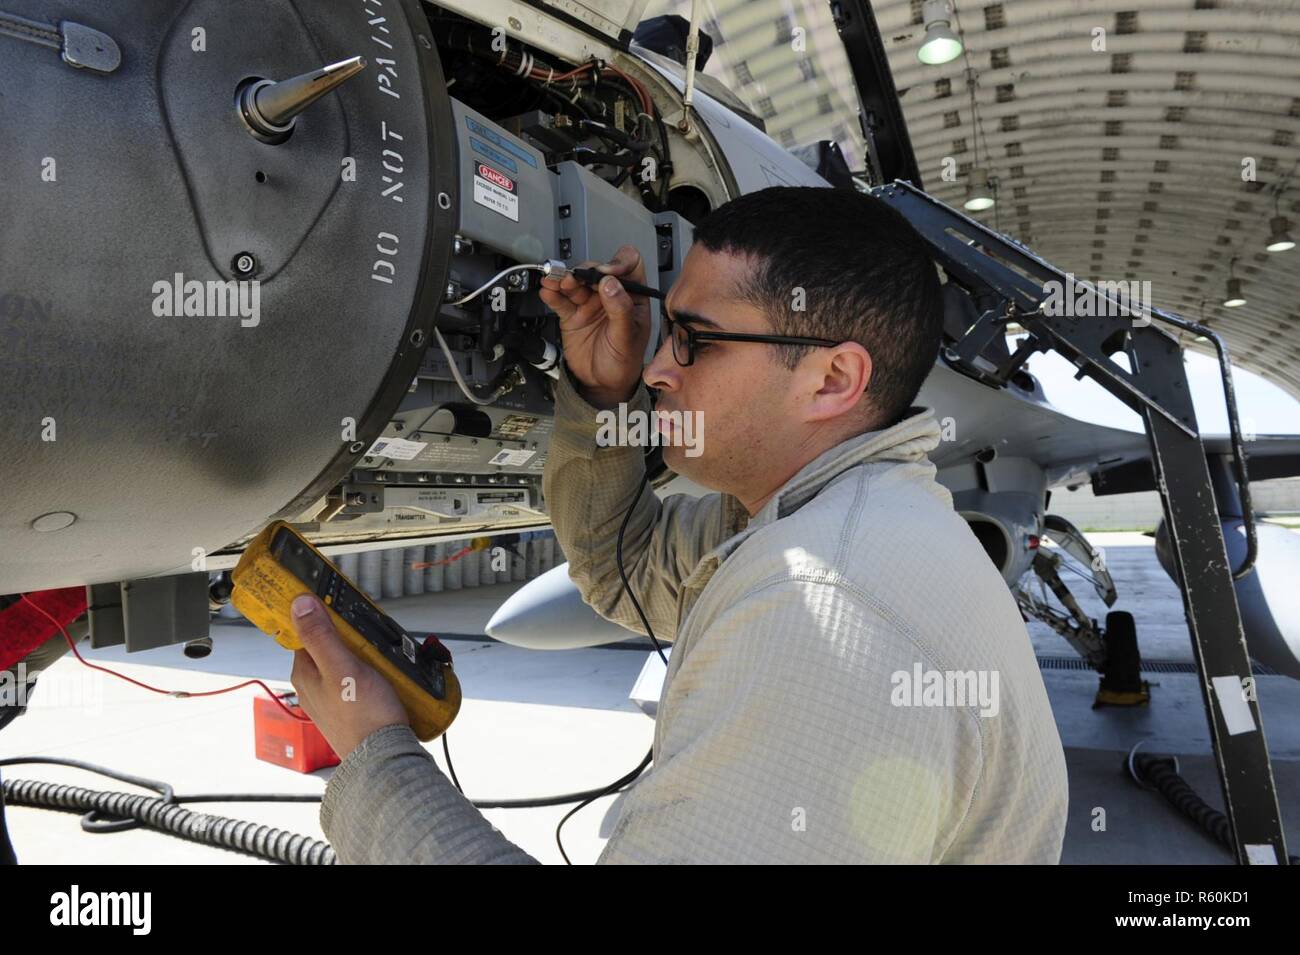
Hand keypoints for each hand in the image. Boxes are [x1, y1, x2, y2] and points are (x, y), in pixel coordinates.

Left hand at [289, 594, 409, 759]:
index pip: (304, 630)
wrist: (383, 757)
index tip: (335, 602)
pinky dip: (367, 669)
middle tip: (367, 633)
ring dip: (360, 651)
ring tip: (379, 653)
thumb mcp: (343, 667)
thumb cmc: (364, 716)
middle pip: (326, 644)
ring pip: (342, 660)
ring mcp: (330, 696)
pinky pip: (354, 677)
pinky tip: (381, 672)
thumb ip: (321, 636)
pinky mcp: (348, 705)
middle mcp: (312, 685)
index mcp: (305, 672)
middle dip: (347, 634)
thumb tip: (299, 604)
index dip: (319, 613)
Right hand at [538, 244, 651, 408]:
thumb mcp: (628, 337)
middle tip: (576, 279)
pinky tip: (548, 291)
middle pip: (596, 270)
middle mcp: (610, 296)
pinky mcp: (571, 315)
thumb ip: (620, 309)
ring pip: (575, 282)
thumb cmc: (624, 363)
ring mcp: (589, 304)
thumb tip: (610, 283)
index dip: (618, 263)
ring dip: (564, 278)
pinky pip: (560, 299)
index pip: (629, 266)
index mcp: (633, 297)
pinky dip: (552, 293)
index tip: (606, 274)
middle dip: (585, 272)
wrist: (603, 385)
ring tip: (556, 281)